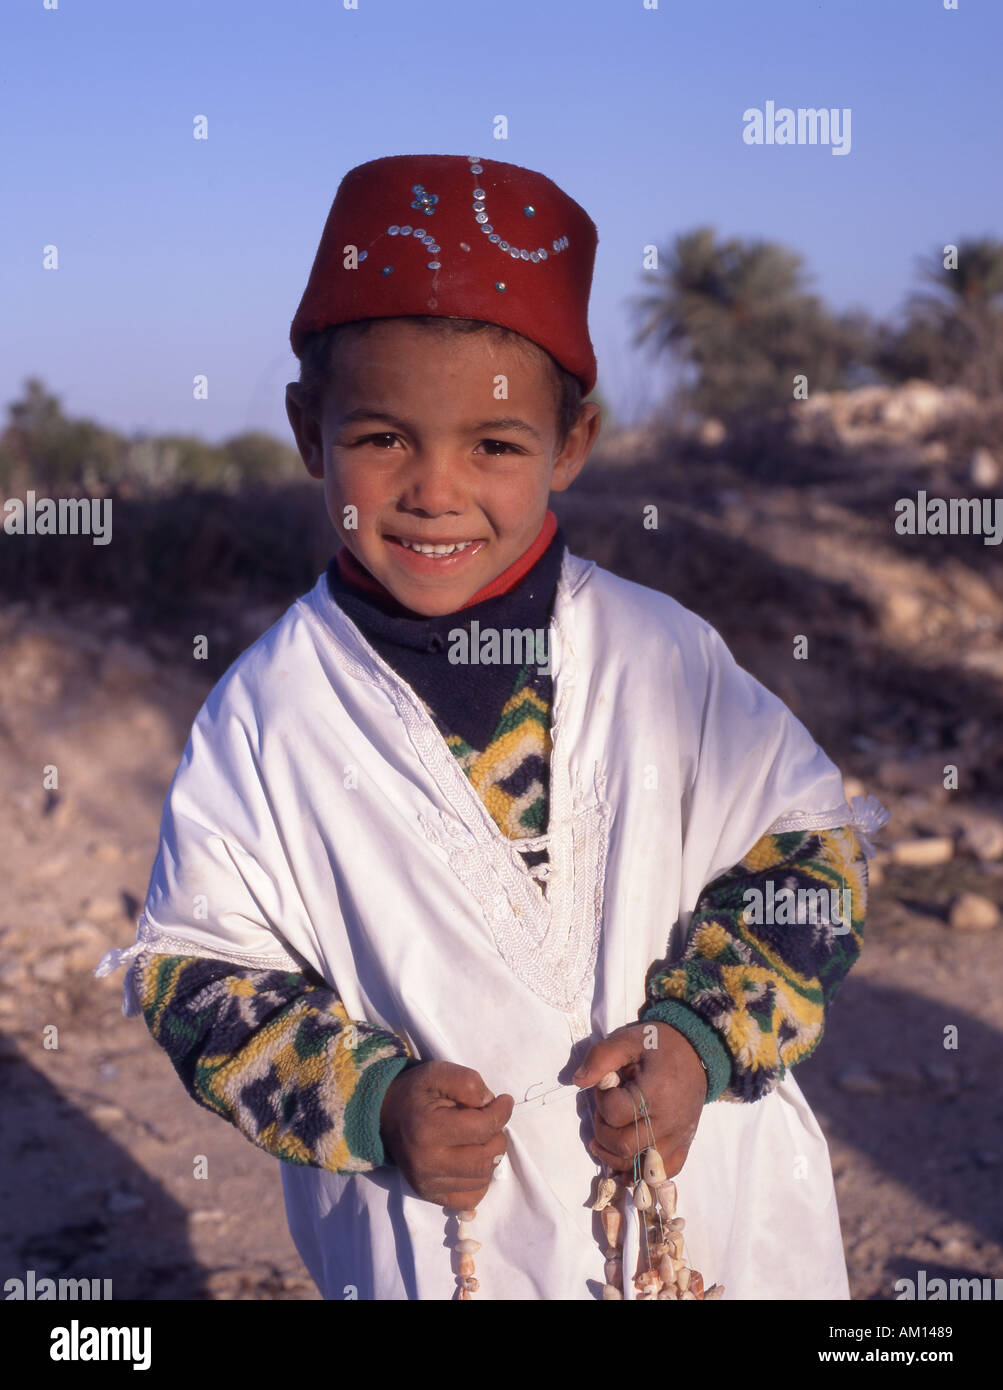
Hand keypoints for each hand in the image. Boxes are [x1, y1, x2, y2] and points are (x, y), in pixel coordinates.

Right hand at [380, 1061, 513, 1207]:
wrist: (384, 1116)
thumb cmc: (416, 1093)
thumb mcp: (438, 1072)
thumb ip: (467, 1082)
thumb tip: (491, 1104)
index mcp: (428, 1129)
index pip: (482, 1128)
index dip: (501, 1112)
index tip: (504, 1101)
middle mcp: (427, 1162)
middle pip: (485, 1159)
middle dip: (497, 1137)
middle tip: (490, 1122)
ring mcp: (428, 1183)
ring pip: (482, 1179)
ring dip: (490, 1158)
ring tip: (479, 1139)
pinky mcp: (429, 1195)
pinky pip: (470, 1198)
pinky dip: (479, 1181)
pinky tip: (472, 1161)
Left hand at [573, 1022, 705, 1178]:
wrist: (696, 1050)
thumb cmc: (658, 1045)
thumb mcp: (628, 1041)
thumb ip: (600, 1058)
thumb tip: (577, 1081)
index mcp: (653, 1092)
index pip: (614, 1112)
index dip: (600, 1100)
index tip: (604, 1087)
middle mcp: (668, 1121)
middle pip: (624, 1146)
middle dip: (603, 1132)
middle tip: (604, 1114)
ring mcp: (678, 1136)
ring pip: (641, 1167)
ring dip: (615, 1157)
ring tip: (606, 1139)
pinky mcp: (684, 1144)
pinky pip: (664, 1172)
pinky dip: (643, 1173)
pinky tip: (627, 1161)